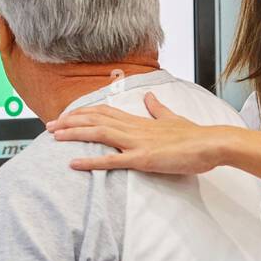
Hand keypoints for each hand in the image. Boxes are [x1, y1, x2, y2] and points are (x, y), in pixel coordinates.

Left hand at [44, 92, 232, 174]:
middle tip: (48, 125)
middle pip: (94, 119)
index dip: (81, 112)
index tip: (65, 115)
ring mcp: (137, 142)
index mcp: (138, 120)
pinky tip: (73, 163)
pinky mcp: (142, 159)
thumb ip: (158, 109)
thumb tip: (150, 98)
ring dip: (73, 134)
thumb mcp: (172, 118)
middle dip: (69, 122)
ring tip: (53, 136)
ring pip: (98, 134)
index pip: (103, 111)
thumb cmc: (194, 135)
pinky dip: (90, 161)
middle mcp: (133, 127)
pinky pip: (111, 160)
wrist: (212, 143)